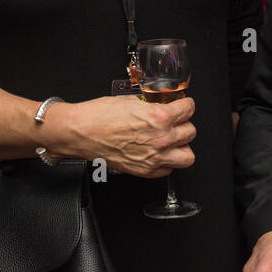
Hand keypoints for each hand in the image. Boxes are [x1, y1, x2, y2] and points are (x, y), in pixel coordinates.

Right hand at [51, 95, 195, 177]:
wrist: (80, 132)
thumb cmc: (98, 115)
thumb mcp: (130, 100)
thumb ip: (150, 106)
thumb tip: (158, 107)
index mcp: (159, 117)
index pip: (189, 110)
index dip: (186, 106)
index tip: (183, 107)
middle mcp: (161, 139)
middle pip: (191, 132)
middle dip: (184, 125)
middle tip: (176, 123)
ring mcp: (154, 158)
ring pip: (187, 157)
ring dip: (181, 147)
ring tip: (173, 141)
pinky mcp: (145, 171)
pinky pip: (168, 170)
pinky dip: (166, 162)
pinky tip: (158, 153)